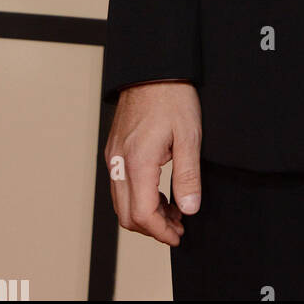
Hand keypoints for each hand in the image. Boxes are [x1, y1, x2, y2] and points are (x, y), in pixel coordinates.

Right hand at [104, 81, 201, 245]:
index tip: (179, 235)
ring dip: (145, 214)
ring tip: (174, 210)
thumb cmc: (172, 96)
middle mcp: (119, 163)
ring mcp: (114, 157)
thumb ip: (188, 175)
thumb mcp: (189, 135)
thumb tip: (189, 209)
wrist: (153, 68)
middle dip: (153, 228)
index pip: (143, 214)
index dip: (161, 231)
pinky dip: (138, 197)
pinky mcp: (115, 150)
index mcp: (138, 162)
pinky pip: (120, 185)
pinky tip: (161, 191)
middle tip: (178, 227)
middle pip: (127, 215)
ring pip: (121, 203)